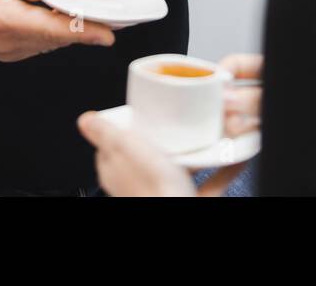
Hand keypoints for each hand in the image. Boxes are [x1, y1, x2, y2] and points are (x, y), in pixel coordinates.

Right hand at [0, 0, 114, 61]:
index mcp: (1, 18)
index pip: (50, 29)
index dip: (82, 31)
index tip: (108, 34)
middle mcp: (4, 40)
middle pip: (55, 38)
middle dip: (84, 28)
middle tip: (116, 17)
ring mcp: (4, 50)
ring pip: (49, 43)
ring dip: (70, 31)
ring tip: (94, 15)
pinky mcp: (5, 51)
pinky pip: (38, 44)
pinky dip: (53, 33)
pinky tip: (62, 19)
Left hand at [76, 51, 263, 196]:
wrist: (177, 209)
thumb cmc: (152, 188)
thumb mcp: (124, 147)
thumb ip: (103, 132)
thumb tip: (84, 118)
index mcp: (115, 167)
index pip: (115, 139)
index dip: (128, 122)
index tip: (145, 108)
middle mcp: (136, 181)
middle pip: (150, 150)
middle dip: (166, 133)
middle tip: (180, 117)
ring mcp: (162, 190)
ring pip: (179, 164)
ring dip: (194, 147)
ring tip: (207, 131)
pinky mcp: (187, 197)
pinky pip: (207, 179)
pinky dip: (220, 166)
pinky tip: (231, 155)